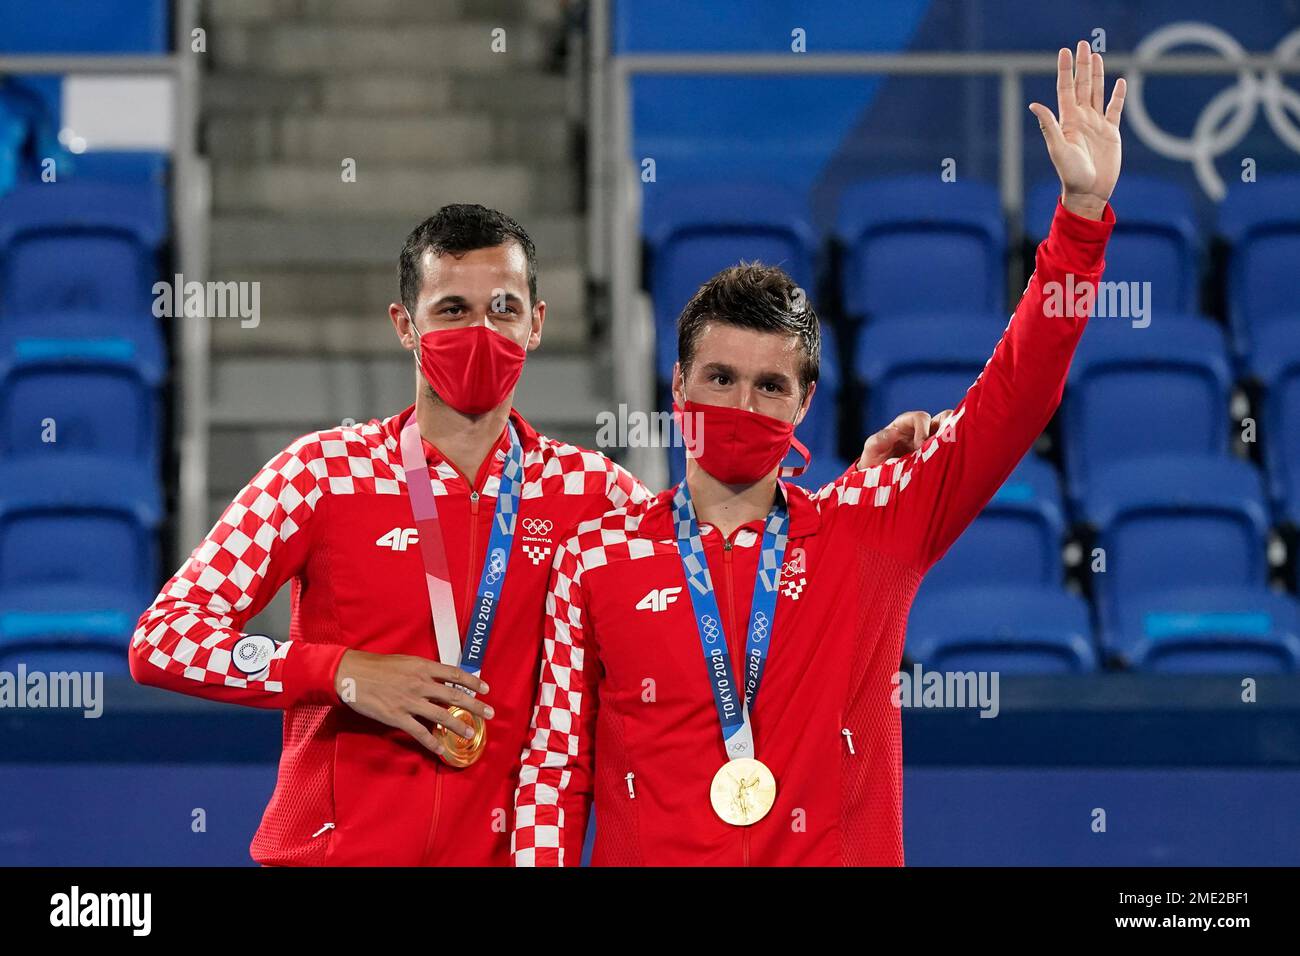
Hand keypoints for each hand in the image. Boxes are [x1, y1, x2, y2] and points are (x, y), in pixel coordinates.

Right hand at [334, 649, 493, 756]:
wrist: (352, 674)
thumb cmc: (377, 666)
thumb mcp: (405, 662)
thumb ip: (424, 671)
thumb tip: (441, 680)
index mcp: (422, 667)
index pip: (455, 674)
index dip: (473, 682)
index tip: (486, 689)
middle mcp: (420, 684)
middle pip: (454, 696)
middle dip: (475, 705)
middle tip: (490, 713)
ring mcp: (409, 702)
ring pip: (441, 716)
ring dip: (458, 725)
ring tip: (470, 732)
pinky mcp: (397, 717)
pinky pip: (419, 732)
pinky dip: (432, 742)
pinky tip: (440, 750)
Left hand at [857, 409, 953, 467]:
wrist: (877, 480)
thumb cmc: (874, 461)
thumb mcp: (871, 450)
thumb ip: (878, 440)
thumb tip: (895, 432)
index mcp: (905, 424)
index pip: (921, 417)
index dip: (923, 429)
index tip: (920, 446)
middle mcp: (922, 429)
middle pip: (944, 418)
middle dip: (948, 428)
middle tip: (944, 447)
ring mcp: (933, 441)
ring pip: (953, 432)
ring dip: (955, 441)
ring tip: (953, 454)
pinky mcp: (940, 455)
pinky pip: (953, 450)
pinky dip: (955, 454)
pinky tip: (952, 464)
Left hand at [1029, 41, 1125, 220]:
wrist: (1089, 192)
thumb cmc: (1070, 174)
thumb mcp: (1058, 149)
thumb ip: (1048, 126)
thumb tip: (1034, 105)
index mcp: (1067, 121)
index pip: (1066, 89)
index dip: (1065, 70)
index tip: (1064, 51)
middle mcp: (1081, 119)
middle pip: (1082, 86)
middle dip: (1082, 65)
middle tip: (1082, 44)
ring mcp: (1096, 124)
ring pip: (1097, 93)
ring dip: (1097, 75)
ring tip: (1096, 56)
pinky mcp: (1111, 132)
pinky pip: (1115, 109)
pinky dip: (1118, 95)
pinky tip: (1120, 81)